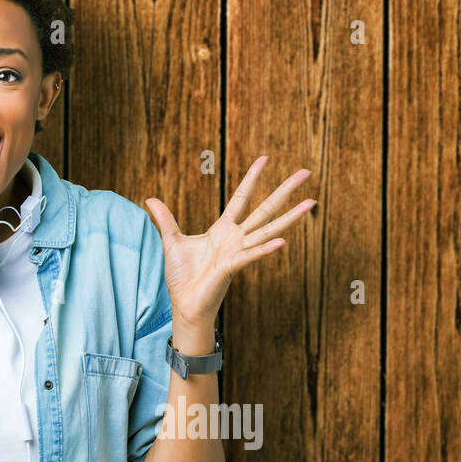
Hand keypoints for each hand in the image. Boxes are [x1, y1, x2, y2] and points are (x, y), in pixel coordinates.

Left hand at [144, 155, 315, 326]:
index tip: (266, 158)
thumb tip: (149, 198)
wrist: (184, 304)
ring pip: (269, 230)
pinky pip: (251, 256)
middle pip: (265, 209)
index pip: (241, 197)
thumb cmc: (182, 277)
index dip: (252, 177)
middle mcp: (236, 239)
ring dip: (291, 217)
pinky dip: (265, 249)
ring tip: (311, 202)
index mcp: (223, 230)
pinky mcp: (231, 268)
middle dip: (285, 190)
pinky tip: (283, 241)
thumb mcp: (171, 241)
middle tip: (305, 172)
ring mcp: (238, 252)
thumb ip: (165, 219)